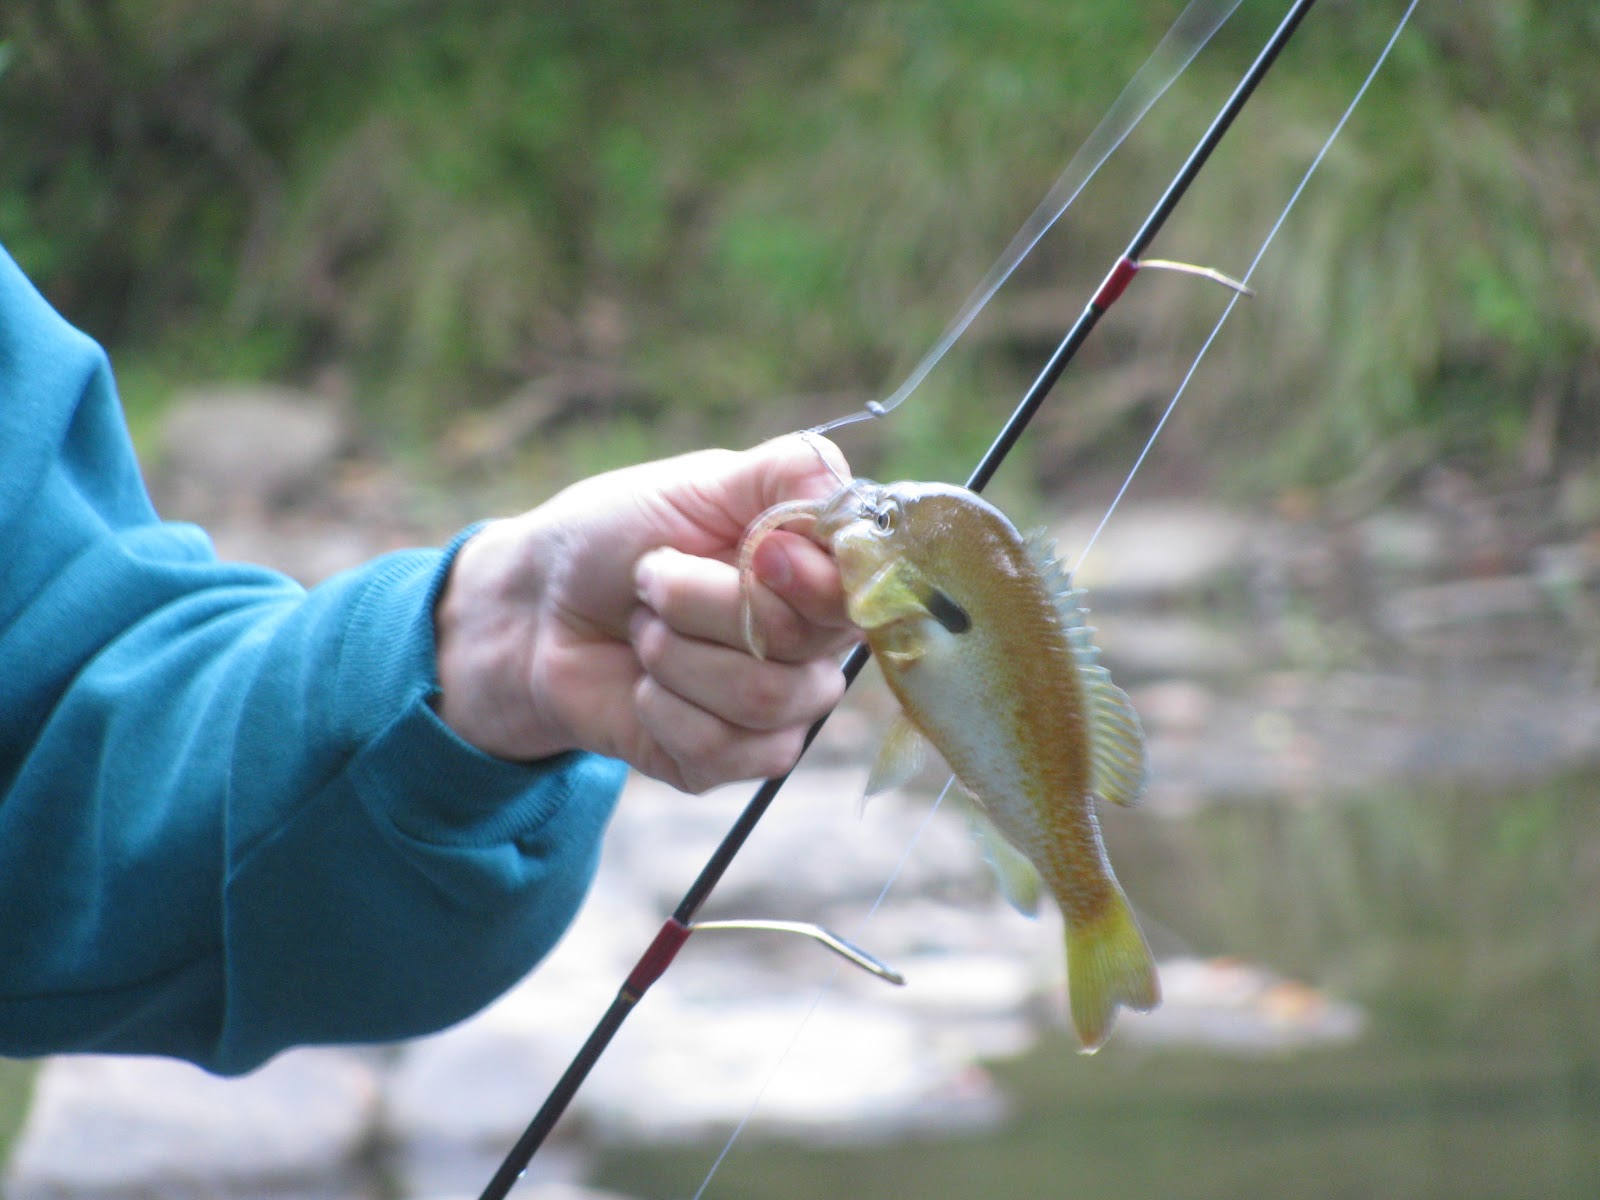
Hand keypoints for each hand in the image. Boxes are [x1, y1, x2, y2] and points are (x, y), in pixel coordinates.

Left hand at [432, 434, 858, 791]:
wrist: (534, 609)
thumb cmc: (616, 535)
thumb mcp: (699, 482)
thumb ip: (788, 472)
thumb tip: (850, 495)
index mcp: (817, 571)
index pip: (861, 591)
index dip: (812, 580)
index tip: (760, 555)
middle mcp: (812, 644)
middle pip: (799, 643)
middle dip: (700, 602)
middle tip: (652, 578)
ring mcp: (776, 708)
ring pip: (763, 700)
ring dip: (676, 654)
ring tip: (644, 629)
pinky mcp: (731, 761)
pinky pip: (723, 748)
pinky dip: (662, 706)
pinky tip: (641, 684)